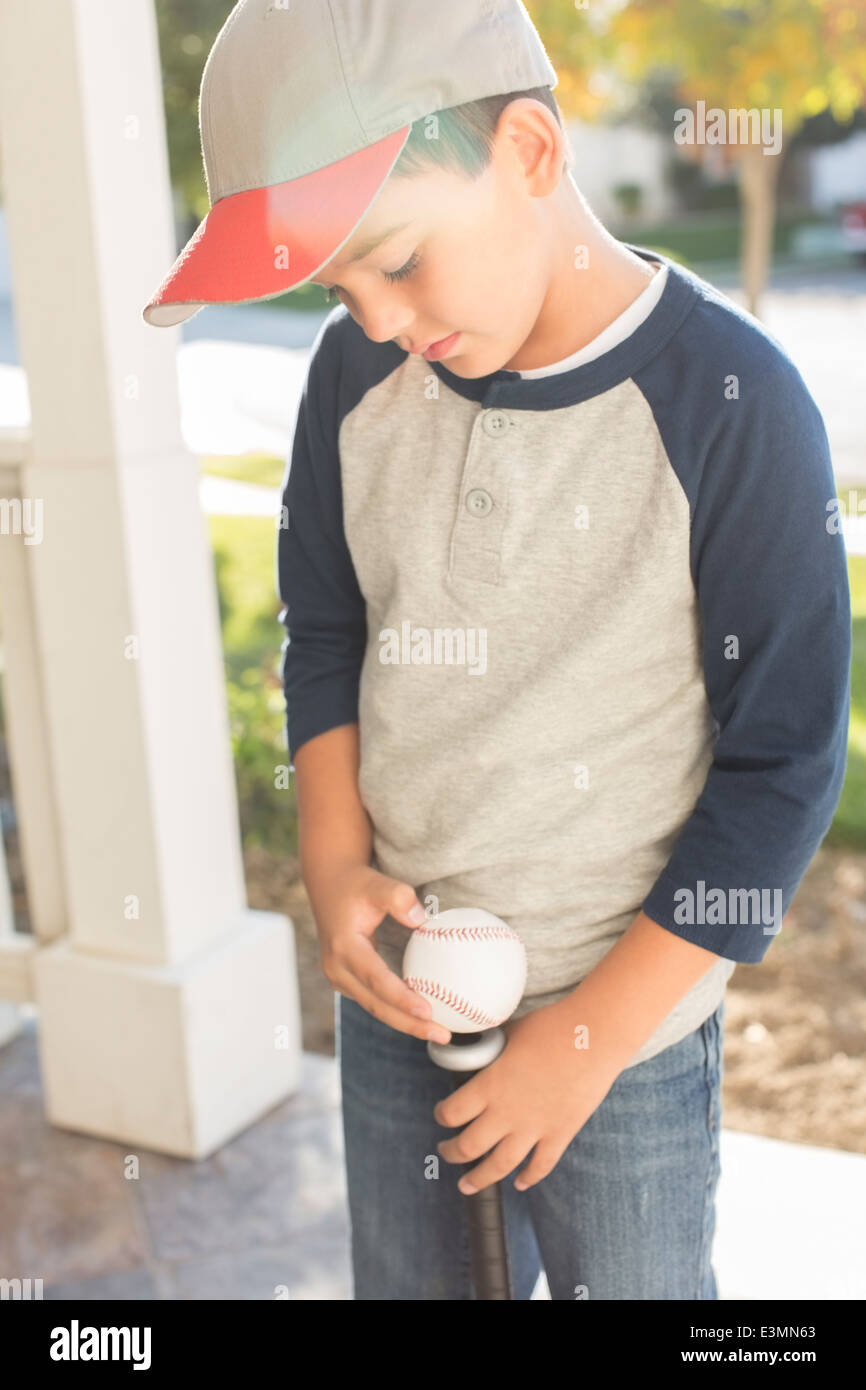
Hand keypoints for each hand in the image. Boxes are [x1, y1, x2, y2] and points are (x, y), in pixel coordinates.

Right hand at [313, 862, 451, 1044]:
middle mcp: (338, 969)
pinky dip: (398, 1012)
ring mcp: (340, 979)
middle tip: (444, 1035)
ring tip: (440, 1033)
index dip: (401, 998)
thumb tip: (422, 920)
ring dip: (407, 1023)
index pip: (376, 979)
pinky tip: (424, 1019)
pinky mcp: (348, 981)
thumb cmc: (357, 884)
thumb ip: (398, 897)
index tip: (429, 1011)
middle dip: (410, 1024)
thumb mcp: (377, 883)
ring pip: (376, 1008)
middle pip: (377, 1005)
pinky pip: (375, 1001)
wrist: (330, 886)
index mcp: (343, 948)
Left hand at [433, 996, 623, 1193]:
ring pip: (500, 1165)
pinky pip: (541, 1165)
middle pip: (468, 1147)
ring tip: (467, 1185)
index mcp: (490, 1086)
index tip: (441, 1115)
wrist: (594, 1036)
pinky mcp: (561, 1133)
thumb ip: (494, 1048)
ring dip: (480, 1178)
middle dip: (451, 1152)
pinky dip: (529, 1177)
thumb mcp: (511, 1033)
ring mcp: (535, 1128)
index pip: (451, 1113)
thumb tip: (484, 1045)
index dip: (441, 1116)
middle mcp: (507, 1112)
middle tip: (445, 1151)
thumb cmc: (551, 1027)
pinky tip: (520, 1183)